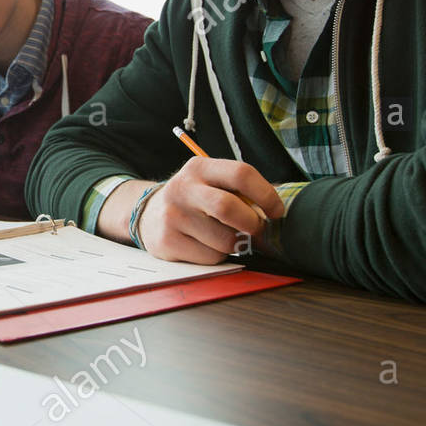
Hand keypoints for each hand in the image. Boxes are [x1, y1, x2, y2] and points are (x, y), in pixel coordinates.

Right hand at [137, 157, 282, 262]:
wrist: (149, 215)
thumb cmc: (195, 200)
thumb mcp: (211, 183)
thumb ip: (240, 191)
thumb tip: (276, 210)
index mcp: (199, 167)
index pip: (241, 174)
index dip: (266, 195)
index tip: (276, 211)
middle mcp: (183, 188)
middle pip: (229, 208)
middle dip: (253, 224)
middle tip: (256, 229)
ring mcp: (172, 216)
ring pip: (224, 240)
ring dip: (234, 244)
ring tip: (224, 236)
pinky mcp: (167, 241)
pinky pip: (210, 257)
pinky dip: (217, 256)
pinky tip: (206, 245)